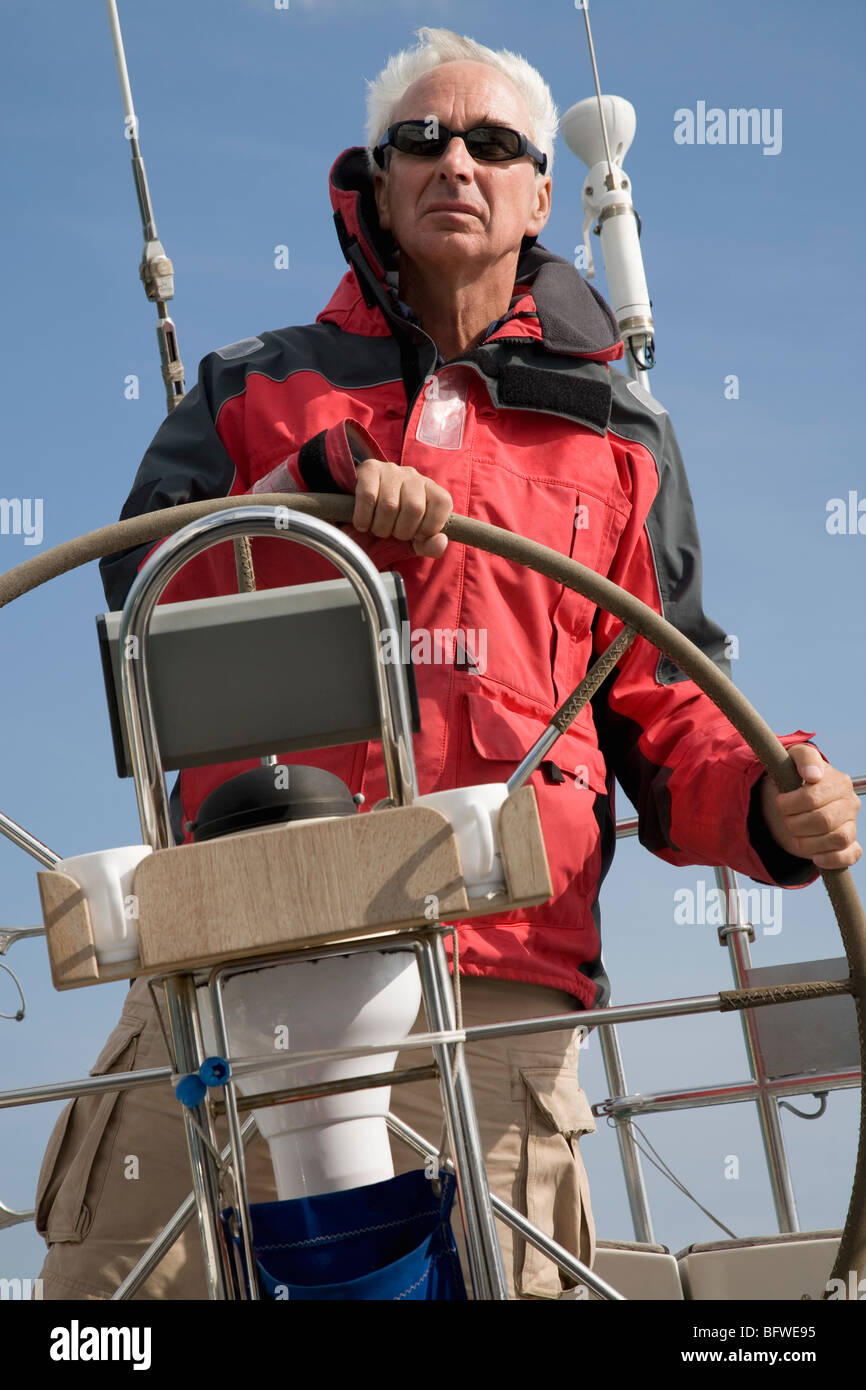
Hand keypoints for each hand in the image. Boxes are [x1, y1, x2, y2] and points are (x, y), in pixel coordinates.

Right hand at [351, 451, 451, 559]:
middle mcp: (414, 477)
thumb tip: (441, 541)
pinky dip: (364, 518)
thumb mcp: (415, 541)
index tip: (416, 535)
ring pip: (390, 505)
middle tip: (393, 534)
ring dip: (381, 527)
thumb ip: (431, 546)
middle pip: (414, 508)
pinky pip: (368, 497)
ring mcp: (392, 471)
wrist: (364, 509)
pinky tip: (363, 523)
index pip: (442, 503)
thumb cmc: (394, 525)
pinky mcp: (370, 470)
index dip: (428, 527)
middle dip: (401, 531)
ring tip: (378, 528)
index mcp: (432, 490)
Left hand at [759, 744, 861, 869]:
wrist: (795, 798)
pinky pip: (850, 855)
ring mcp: (852, 823)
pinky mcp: (850, 844)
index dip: (790, 803)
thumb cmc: (794, 777)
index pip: (814, 797)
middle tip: (785, 818)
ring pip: (838, 839)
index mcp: (839, 781)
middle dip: (796, 823)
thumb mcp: (793, 759)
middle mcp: (850, 802)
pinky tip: (815, 857)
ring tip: (794, 835)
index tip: (780, 801)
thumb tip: (813, 775)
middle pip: (824, 820)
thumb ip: (803, 757)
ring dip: (808, 842)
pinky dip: (832, 859)